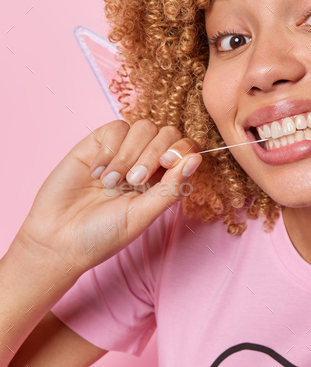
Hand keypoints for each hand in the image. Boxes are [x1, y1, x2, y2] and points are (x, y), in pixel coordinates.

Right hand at [13, 119, 201, 277]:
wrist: (58, 239)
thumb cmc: (102, 235)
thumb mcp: (143, 215)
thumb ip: (172, 188)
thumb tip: (196, 159)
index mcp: (163, 181)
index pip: (185, 149)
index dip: (182, 149)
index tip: (168, 164)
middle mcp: (145, 163)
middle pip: (167, 133)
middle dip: (153, 153)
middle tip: (135, 181)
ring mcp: (121, 152)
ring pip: (143, 127)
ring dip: (129, 154)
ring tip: (111, 183)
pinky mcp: (97, 144)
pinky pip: (116, 127)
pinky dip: (109, 150)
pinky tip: (97, 173)